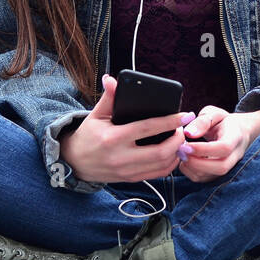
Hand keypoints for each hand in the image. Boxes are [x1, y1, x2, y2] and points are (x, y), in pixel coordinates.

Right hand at [58, 74, 187, 183]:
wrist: (74, 162)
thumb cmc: (88, 135)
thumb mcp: (96, 115)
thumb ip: (109, 97)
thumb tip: (112, 79)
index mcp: (113, 138)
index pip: (148, 128)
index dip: (170, 122)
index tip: (186, 115)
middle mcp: (121, 157)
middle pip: (160, 152)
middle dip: (178, 139)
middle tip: (182, 128)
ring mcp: (126, 171)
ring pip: (162, 165)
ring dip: (177, 152)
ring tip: (180, 139)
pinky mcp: (130, 179)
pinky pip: (157, 174)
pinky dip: (170, 164)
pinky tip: (173, 153)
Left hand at [177, 105, 249, 182]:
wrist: (236, 131)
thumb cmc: (222, 121)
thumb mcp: (213, 113)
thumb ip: (202, 121)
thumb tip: (188, 133)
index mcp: (235, 137)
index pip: (224, 148)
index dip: (204, 149)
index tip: (186, 144)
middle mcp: (235, 155)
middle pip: (221, 167)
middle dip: (197, 163)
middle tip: (181, 151)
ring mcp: (228, 167)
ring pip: (211, 176)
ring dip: (192, 168)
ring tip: (181, 153)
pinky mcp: (218, 174)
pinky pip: (205, 179)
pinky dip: (191, 172)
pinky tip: (185, 160)